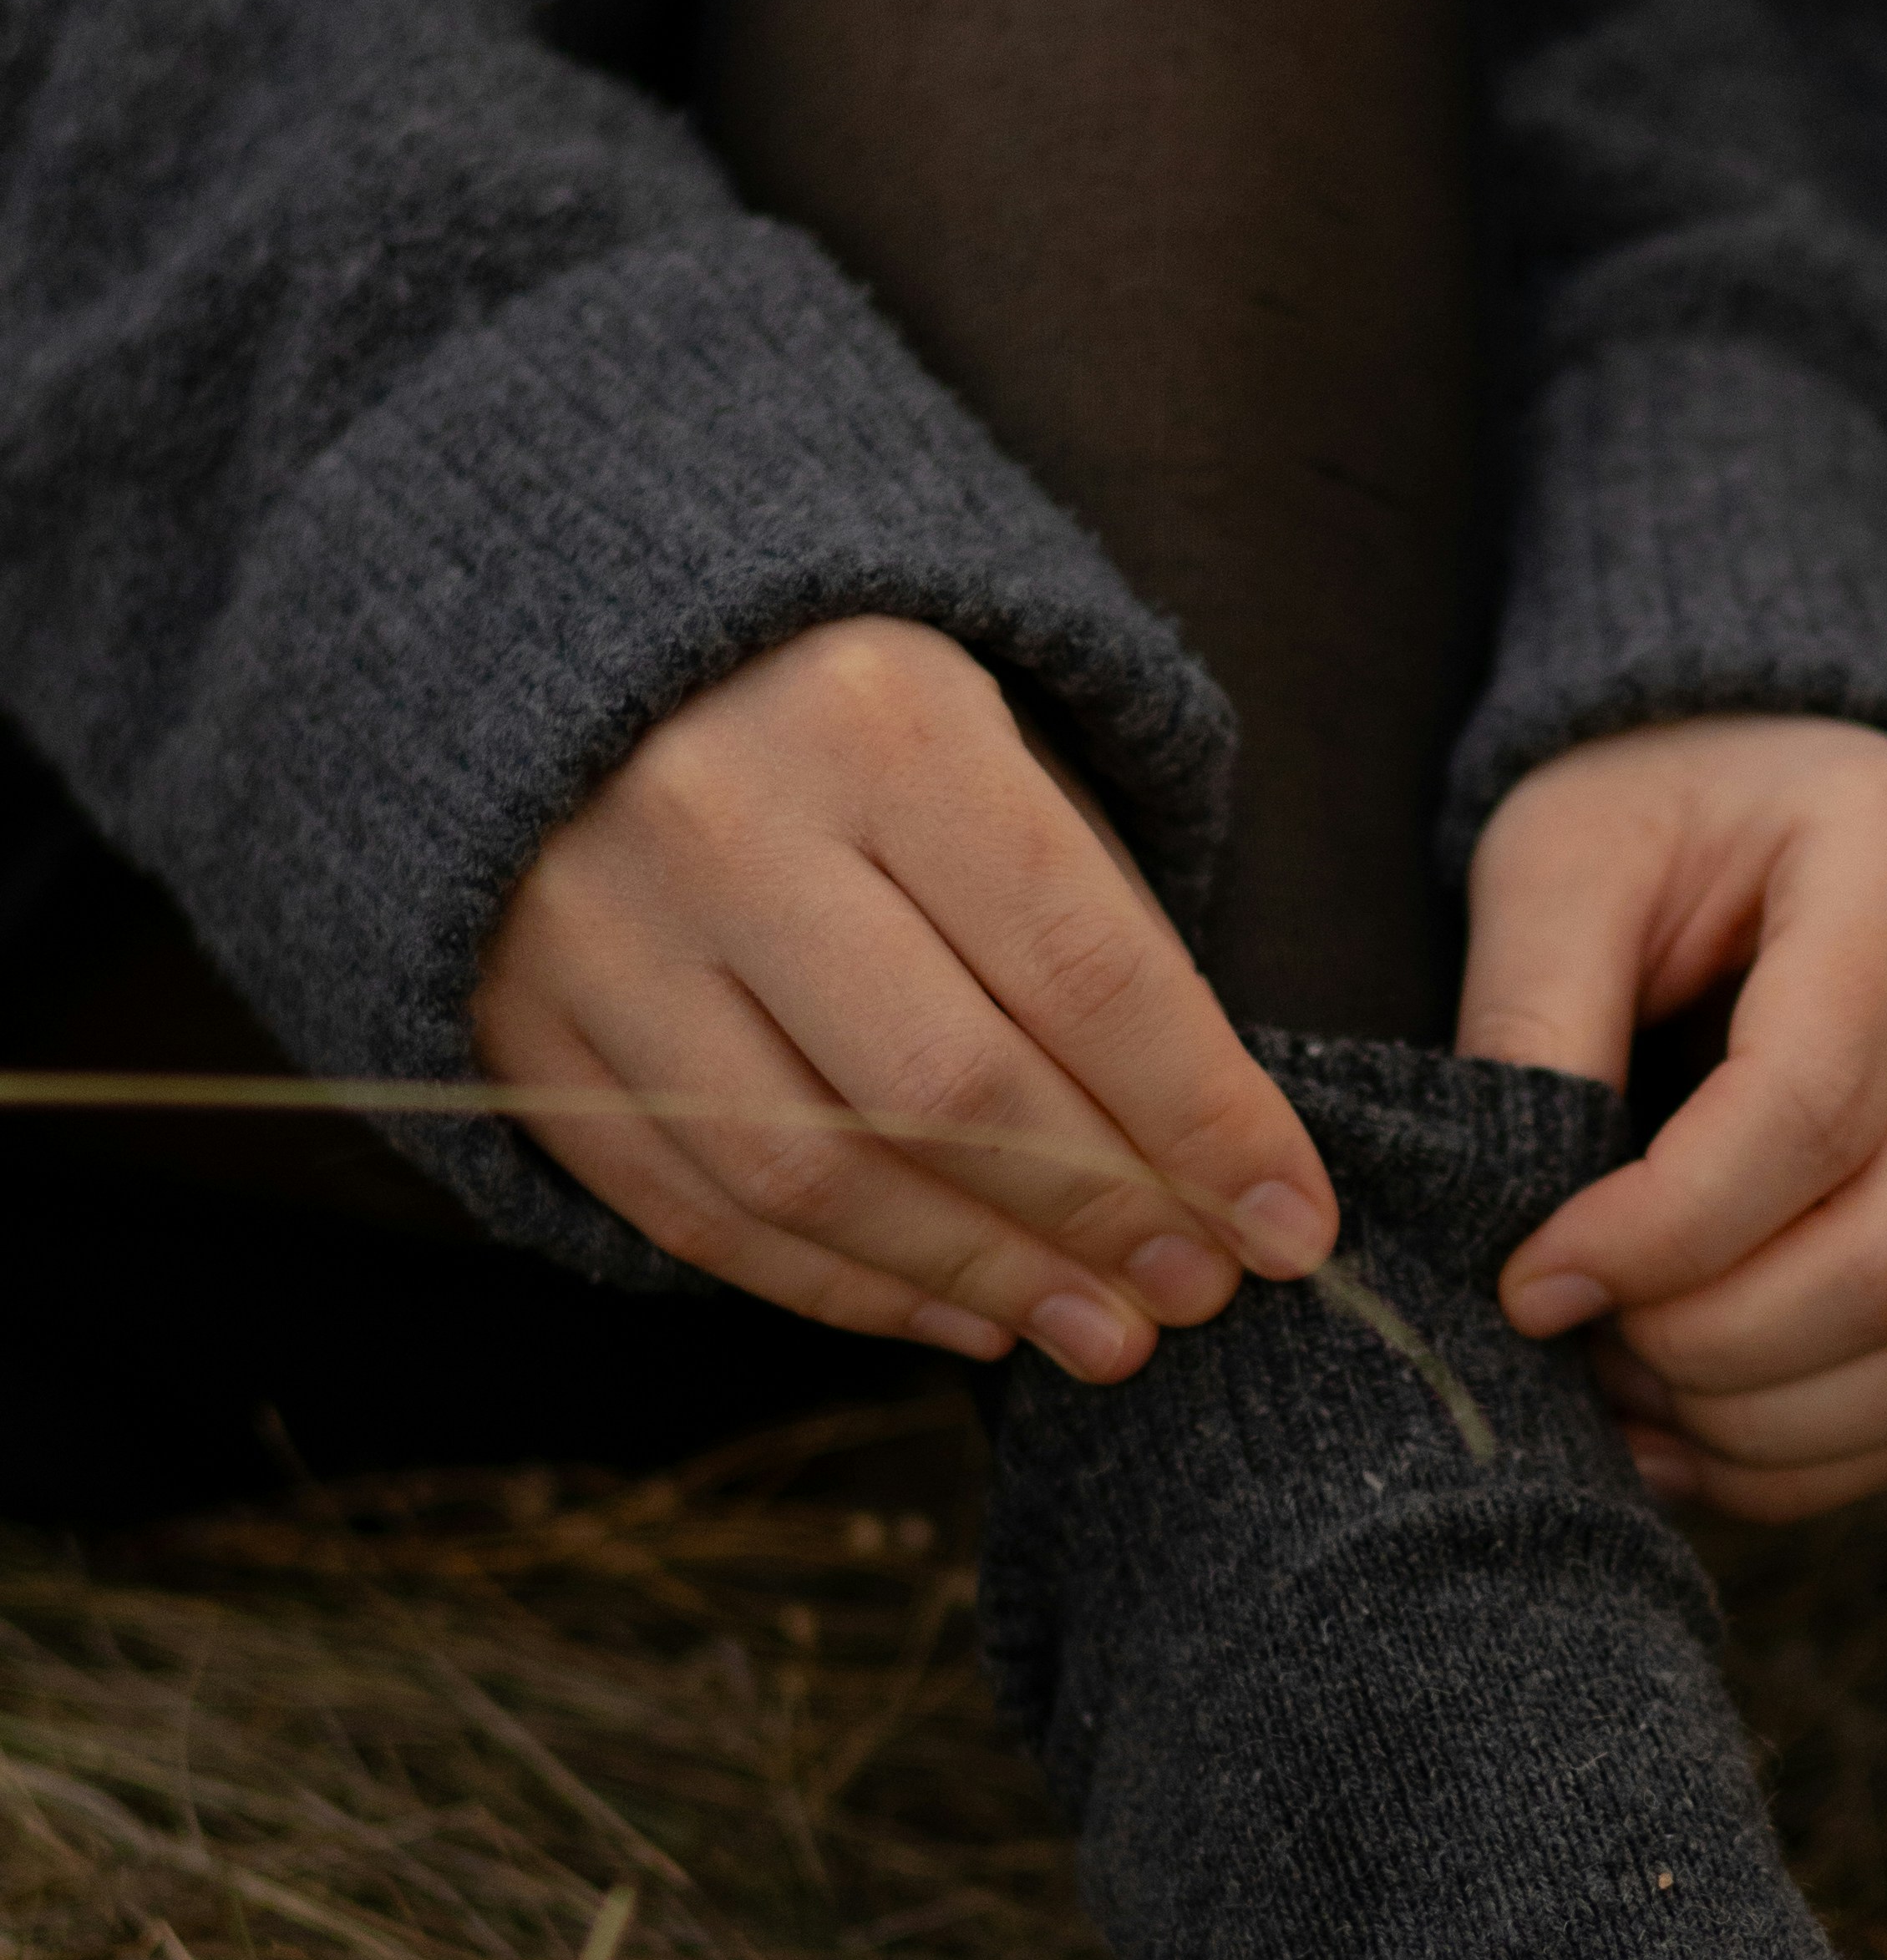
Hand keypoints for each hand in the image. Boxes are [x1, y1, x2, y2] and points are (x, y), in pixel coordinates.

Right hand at [476, 617, 1335, 1372]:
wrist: (555, 627)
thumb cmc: (843, 703)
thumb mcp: (993, 739)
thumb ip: (1093, 926)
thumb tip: (1212, 1155)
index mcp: (879, 721)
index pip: (1082, 967)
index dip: (1205, 1120)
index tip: (1296, 1225)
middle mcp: (723, 823)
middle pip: (948, 1091)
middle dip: (1103, 1216)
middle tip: (1203, 1294)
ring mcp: (598, 934)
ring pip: (816, 1175)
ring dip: (982, 1276)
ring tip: (1103, 1332)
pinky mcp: (517, 1026)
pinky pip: (696, 1208)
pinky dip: (841, 1287)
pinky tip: (960, 1314)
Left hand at [1459, 714, 1886, 1522]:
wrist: (1772, 783)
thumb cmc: (1652, 814)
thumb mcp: (1556, 861)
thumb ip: (1530, 1023)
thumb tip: (1519, 1241)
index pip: (1813, 1107)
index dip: (1663, 1232)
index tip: (1531, 1281)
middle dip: (1711, 1346)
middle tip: (1572, 1341)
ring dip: (1769, 1418)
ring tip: (1625, 1387)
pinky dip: (1820, 1451)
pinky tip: (1689, 1429)